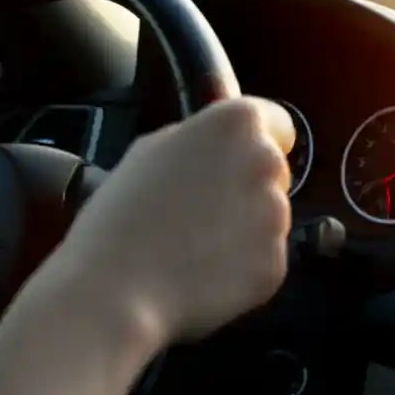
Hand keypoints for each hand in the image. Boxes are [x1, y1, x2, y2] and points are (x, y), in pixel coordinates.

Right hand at [51, 97, 294, 345]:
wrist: (116, 289)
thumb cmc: (121, 214)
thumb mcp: (151, 148)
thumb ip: (199, 130)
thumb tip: (223, 104)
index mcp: (238, 123)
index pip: (278, 123)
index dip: (253, 143)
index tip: (232, 160)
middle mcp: (267, 163)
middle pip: (274, 171)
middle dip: (247, 186)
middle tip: (200, 207)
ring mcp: (276, 217)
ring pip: (270, 218)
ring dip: (244, 228)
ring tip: (194, 244)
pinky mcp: (276, 264)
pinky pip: (265, 260)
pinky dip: (242, 267)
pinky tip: (203, 271)